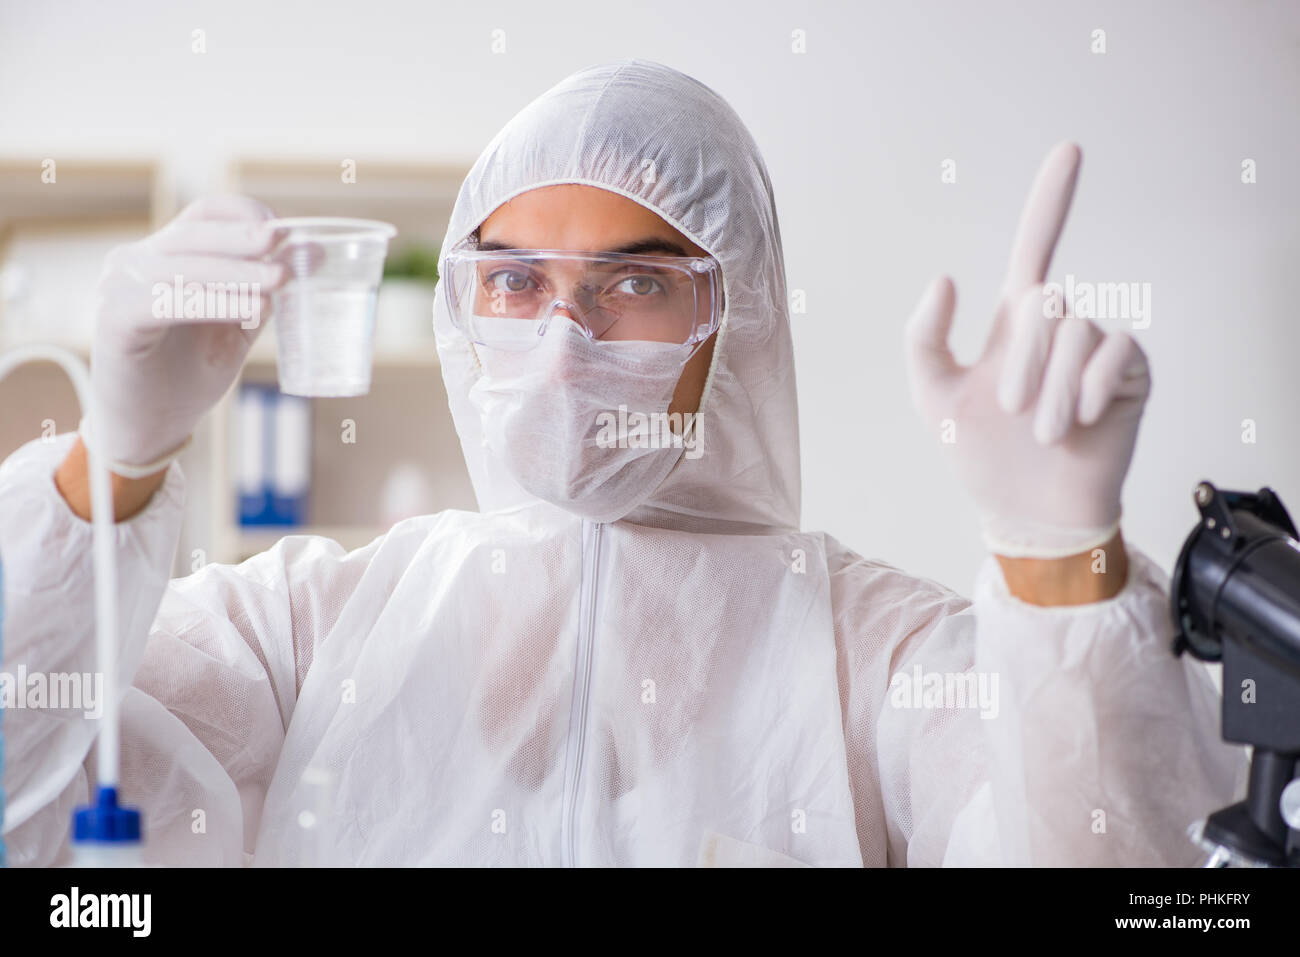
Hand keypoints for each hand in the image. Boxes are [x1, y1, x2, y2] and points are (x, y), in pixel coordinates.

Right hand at [88, 195, 285, 469]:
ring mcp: (120, 287)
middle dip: (243, 238)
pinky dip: (213, 303)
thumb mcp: (238, 325)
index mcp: (166, 254)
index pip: (204, 214)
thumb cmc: (190, 372)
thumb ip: (266, 290)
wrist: (151, 424)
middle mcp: (136, 261)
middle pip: (195, 234)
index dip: (245, 215)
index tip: (286, 231)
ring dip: (237, 272)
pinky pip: (167, 303)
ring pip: (184, 266)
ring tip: (280, 280)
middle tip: (284, 243)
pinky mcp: (115, 319)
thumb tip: (314, 254)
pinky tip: (250, 308)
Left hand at [904, 142, 1150, 559]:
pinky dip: (1089, 389)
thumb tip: (944, 276)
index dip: (1051, 200)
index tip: (1069, 150)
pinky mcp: (1130, 373)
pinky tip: (1079, 420)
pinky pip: (1115, 352)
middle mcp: (1060, 328)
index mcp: (1015, 324)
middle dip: (1021, 361)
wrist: (1026, 513)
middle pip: (1044, 299)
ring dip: (1050, 390)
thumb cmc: (981, 456)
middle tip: (1012, 413)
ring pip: (1075, 328)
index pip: (1035, 247)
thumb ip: (923, 338)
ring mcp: (1098, 349)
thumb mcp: (933, 398)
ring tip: (1043, 432)